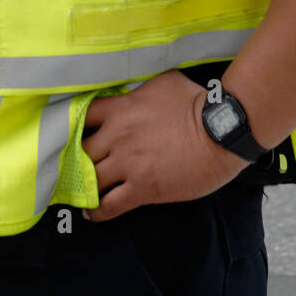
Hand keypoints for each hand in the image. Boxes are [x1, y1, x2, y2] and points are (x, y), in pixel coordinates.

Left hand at [81, 69, 249, 221]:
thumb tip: (136, 90)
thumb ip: (141, 88)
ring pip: (90, 180)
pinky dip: (96, 211)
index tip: (74, 134)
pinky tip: (92, 213)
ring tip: (80, 192)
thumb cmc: (196, 104)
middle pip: (80, 151)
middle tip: (75, 166)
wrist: (220, 132)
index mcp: (121, 109)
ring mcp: (128, 164)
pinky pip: (108, 206)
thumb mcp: (164, 82)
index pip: (82, 116)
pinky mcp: (142, 189)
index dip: (74, 125)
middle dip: (77, 159)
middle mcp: (117, 137)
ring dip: (83, 186)